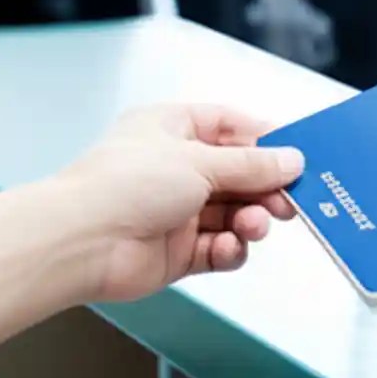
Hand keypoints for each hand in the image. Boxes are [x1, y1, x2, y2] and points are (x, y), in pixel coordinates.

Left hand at [54, 104, 304, 302]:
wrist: (79, 243)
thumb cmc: (125, 185)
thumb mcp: (201, 161)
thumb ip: (253, 165)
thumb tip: (293, 160)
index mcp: (172, 129)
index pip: (230, 126)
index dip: (265, 139)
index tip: (297, 155)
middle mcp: (176, 168)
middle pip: (239, 175)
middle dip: (266, 189)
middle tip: (288, 202)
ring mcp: (177, 211)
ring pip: (234, 213)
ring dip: (251, 220)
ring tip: (253, 226)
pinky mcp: (179, 250)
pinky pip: (220, 247)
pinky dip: (231, 248)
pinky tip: (229, 246)